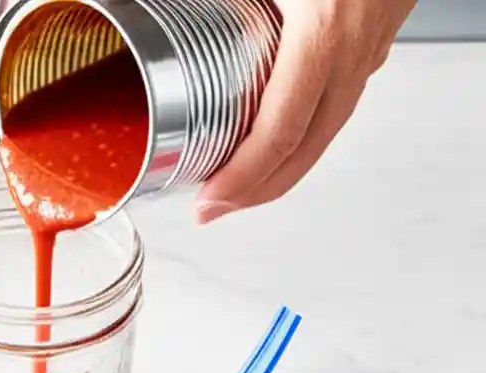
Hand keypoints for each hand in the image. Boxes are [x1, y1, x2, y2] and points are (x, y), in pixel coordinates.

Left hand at [195, 0, 415, 223]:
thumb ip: (211, 3)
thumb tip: (137, 1)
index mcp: (323, 27)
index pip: (281, 131)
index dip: (243, 178)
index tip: (210, 201)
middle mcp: (355, 42)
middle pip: (310, 145)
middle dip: (259, 189)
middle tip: (214, 209)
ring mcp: (374, 39)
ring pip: (332, 123)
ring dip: (286, 161)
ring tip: (241, 182)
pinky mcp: (378, 30)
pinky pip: (342, 92)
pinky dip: (308, 124)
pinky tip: (281, 128)